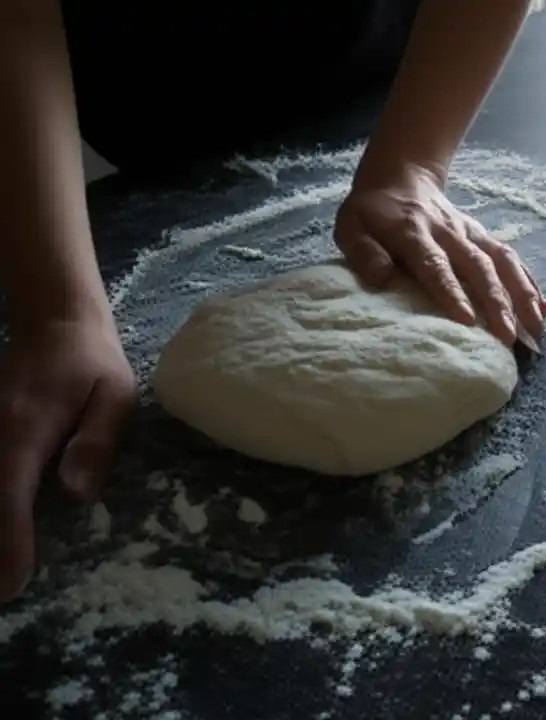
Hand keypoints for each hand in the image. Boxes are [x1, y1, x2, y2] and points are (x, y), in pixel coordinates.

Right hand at [0, 315, 135, 601]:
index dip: (9, 541)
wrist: (56, 324)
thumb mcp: (116, 395)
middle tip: (1, 597)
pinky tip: (1, 544)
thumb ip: (97, 441)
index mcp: (26, 426)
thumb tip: (77, 493)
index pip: (10, 493)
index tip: (13, 583)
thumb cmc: (94, 365)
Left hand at [334, 162, 545, 346]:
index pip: (435, 263)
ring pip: (502, 261)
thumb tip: (382, 277)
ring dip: (521, 294)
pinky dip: (529, 282)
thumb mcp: (350, 226)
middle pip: (477, 266)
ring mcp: (471, 232)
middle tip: (509, 337)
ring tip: (536, 327)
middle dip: (496, 302)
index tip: (466, 320)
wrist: (400, 176)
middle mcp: (448, 232)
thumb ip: (362, 252)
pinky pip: (511, 257)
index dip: (451, 291)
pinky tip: (542, 307)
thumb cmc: (372, 213)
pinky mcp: (483, 236)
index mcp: (413, 231)